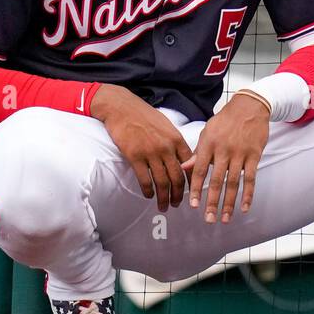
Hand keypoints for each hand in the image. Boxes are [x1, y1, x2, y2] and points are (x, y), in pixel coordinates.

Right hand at [90, 85, 192, 211]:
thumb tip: (182, 158)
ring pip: (162, 181)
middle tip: (177, 204)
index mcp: (177, 139)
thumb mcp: (167, 126)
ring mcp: (151, 152)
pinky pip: (144, 179)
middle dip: (178, 194)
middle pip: (177, 177)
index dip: (190, 181)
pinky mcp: (135, 156)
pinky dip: (148, 190)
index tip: (190, 191)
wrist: (123, 108)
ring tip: (163, 205)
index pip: (189, 165)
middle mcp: (166, 147)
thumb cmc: (145, 115)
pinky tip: (149, 195)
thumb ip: (175, 142)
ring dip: (163, 197)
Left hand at [182, 91, 270, 223]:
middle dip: (212, 202)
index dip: (196, 189)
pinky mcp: (254, 155)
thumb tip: (183, 168)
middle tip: (208, 219)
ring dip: (229, 202)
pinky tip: (245, 207)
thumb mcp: (207, 133)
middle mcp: (223, 150)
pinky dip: (248, 194)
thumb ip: (197, 153)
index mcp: (209, 144)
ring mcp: (240, 153)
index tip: (193, 206)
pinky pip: (251, 178)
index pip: (200, 171)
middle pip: (216, 181)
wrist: (250, 106)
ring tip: (225, 218)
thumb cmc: (225, 121)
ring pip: (233, 182)